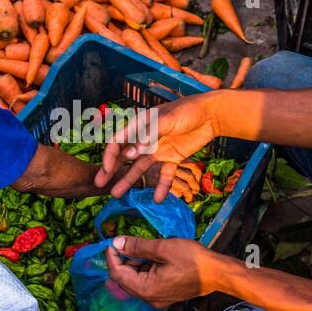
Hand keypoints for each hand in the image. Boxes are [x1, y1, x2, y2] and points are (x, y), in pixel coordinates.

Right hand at [94, 93, 223, 200]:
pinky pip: (165, 175)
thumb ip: (148, 136)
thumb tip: (129, 153)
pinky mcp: (173, 158)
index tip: (105, 169)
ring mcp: (159, 150)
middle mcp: (146, 139)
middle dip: (111, 169)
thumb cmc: (186, 111)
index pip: (118, 141)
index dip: (110, 155)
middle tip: (99, 184)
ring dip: (129, 180)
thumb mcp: (166, 120)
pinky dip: (161, 187)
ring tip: (118, 195)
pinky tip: (157, 199)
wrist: (212, 115)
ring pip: (140, 168)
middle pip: (125, 156)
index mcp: (140, 125)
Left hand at [105, 236, 223, 306]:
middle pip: (124, 279)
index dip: (111, 257)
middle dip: (122, 260)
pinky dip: (144, 269)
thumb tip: (117, 243)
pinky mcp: (164, 295)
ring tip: (142, 247)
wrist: (217, 273)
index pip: (117, 274)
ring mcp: (157, 299)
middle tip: (126, 242)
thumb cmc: (193, 260)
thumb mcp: (163, 248)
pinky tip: (152, 256)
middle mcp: (149, 298)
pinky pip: (146, 283)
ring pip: (135, 280)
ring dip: (134, 264)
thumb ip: (137, 246)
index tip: (112, 241)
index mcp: (146, 289)